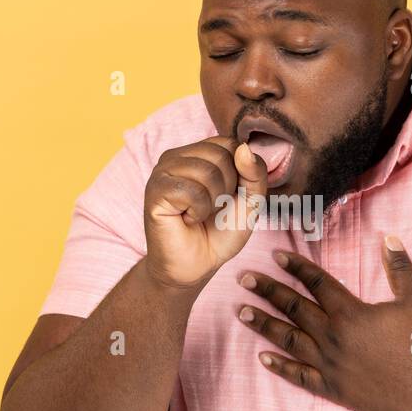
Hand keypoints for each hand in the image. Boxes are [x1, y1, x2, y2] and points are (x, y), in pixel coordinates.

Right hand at [144, 136, 267, 288]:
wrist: (196, 266)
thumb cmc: (219, 232)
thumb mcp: (250, 201)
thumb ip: (256, 173)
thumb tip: (245, 147)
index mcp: (198, 152)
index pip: (231, 144)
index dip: (241, 174)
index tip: (228, 197)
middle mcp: (177, 156)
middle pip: (221, 156)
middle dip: (227, 189)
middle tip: (211, 209)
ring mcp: (162, 171)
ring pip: (207, 172)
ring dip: (213, 202)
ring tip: (199, 214)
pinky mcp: (155, 191)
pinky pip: (192, 191)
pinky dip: (198, 211)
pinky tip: (187, 219)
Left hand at [236, 235, 411, 410]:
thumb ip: (401, 268)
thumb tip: (389, 238)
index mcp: (351, 313)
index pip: (317, 283)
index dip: (296, 267)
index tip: (276, 255)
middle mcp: (333, 337)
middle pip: (294, 308)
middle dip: (267, 291)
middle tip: (243, 278)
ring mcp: (329, 364)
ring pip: (289, 340)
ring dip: (264, 324)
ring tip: (242, 312)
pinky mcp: (332, 388)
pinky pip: (299, 376)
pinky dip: (279, 367)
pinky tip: (262, 358)